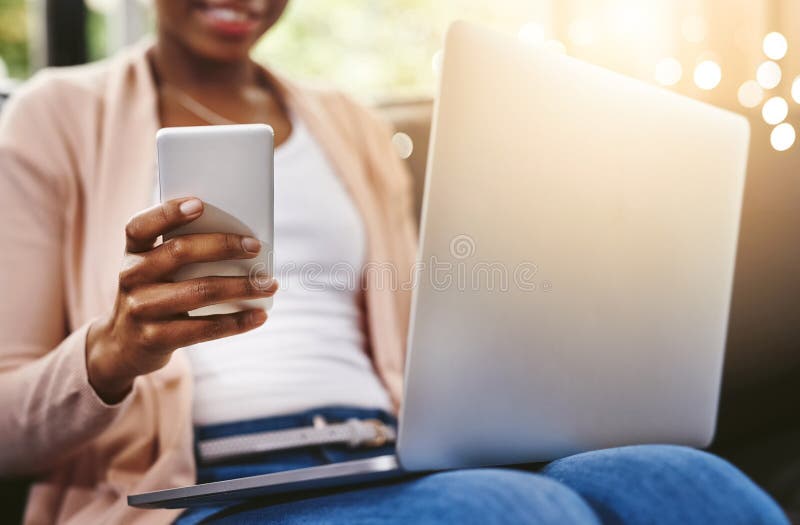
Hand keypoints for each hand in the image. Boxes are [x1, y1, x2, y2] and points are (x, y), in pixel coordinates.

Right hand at [86, 197, 276, 402]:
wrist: (124, 345)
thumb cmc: (154, 293)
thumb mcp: (152, 269)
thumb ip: (179, 251)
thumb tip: (240, 237)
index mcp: (132, 252)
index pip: (140, 226)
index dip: (168, 213)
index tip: (200, 204)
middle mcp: (132, 277)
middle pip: (180, 253)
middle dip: (223, 246)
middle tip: (255, 246)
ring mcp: (142, 310)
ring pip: (200, 291)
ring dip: (241, 286)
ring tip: (269, 283)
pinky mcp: (156, 338)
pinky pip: (204, 329)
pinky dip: (237, 322)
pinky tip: (260, 315)